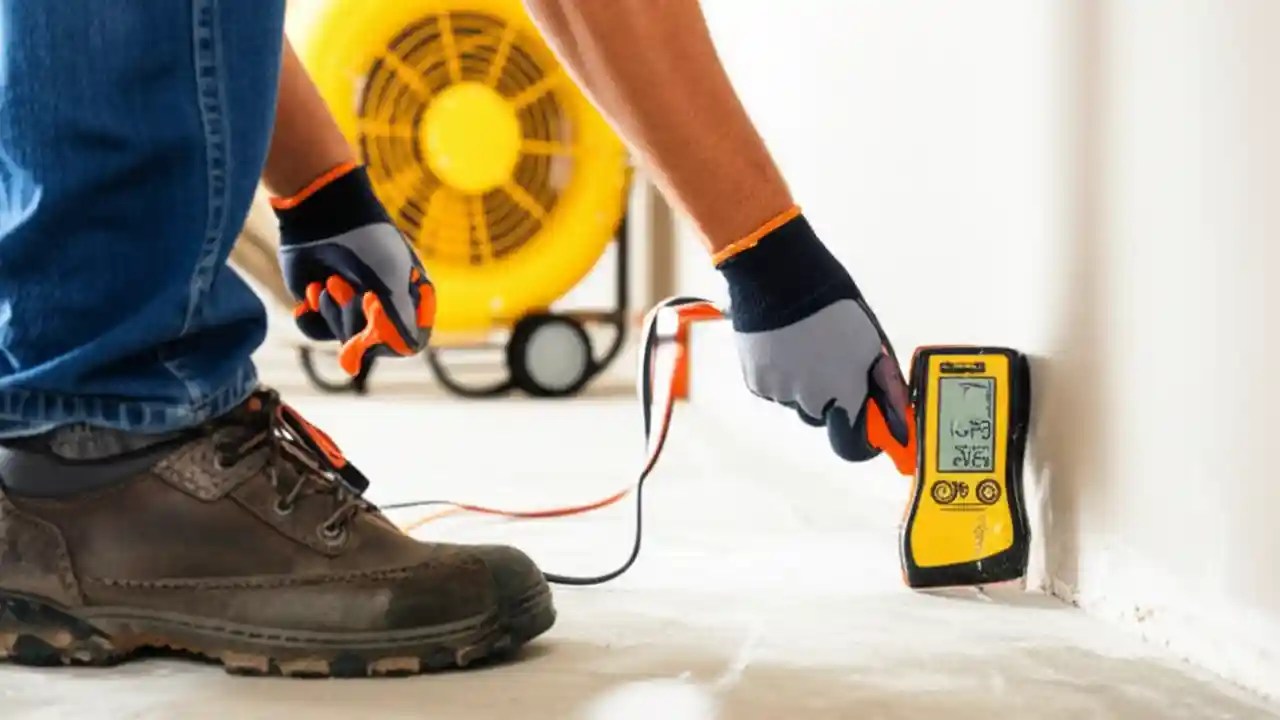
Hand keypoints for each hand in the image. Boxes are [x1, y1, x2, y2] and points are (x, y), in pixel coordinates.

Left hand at [274, 165, 434, 375]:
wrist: (323, 212)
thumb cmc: (367, 243)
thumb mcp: (391, 281)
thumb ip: (400, 320)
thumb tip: (409, 351)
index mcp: (409, 301)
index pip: (408, 342)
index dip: (390, 337)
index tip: (374, 317)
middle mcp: (381, 309)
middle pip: (371, 345)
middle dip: (353, 315)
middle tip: (344, 284)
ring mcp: (350, 309)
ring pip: (342, 339)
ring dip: (332, 310)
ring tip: (329, 280)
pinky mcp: (321, 306)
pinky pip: (315, 332)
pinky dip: (310, 313)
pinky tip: (313, 287)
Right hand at [733, 296, 910, 461]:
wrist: (778, 277)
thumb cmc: (831, 303)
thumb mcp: (871, 341)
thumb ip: (884, 383)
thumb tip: (898, 413)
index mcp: (843, 392)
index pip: (852, 442)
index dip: (860, 433)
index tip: (863, 421)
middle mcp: (809, 400)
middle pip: (821, 416)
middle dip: (828, 398)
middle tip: (828, 362)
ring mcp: (779, 392)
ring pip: (795, 401)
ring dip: (800, 384)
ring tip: (802, 346)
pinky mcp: (755, 381)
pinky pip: (772, 389)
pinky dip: (778, 375)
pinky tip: (782, 347)